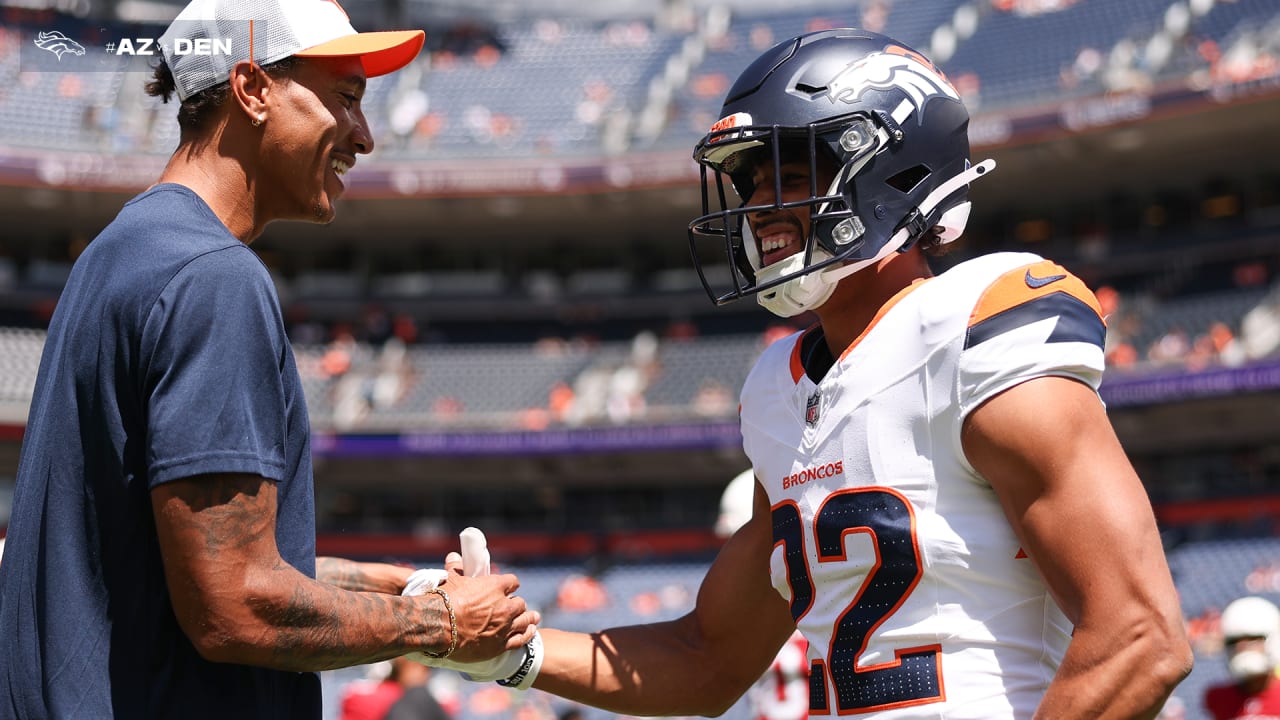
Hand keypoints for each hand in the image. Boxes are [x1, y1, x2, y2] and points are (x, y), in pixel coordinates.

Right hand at [403, 528, 543, 687]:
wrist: (438, 627)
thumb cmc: (443, 600)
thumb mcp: (450, 579)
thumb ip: (456, 568)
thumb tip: (454, 556)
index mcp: (495, 586)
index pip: (512, 582)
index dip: (510, 585)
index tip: (508, 587)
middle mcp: (504, 606)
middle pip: (520, 603)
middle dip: (517, 603)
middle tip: (514, 606)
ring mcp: (504, 626)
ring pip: (525, 621)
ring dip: (528, 618)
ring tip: (533, 617)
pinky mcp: (500, 645)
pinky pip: (520, 639)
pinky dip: (526, 634)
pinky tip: (530, 632)